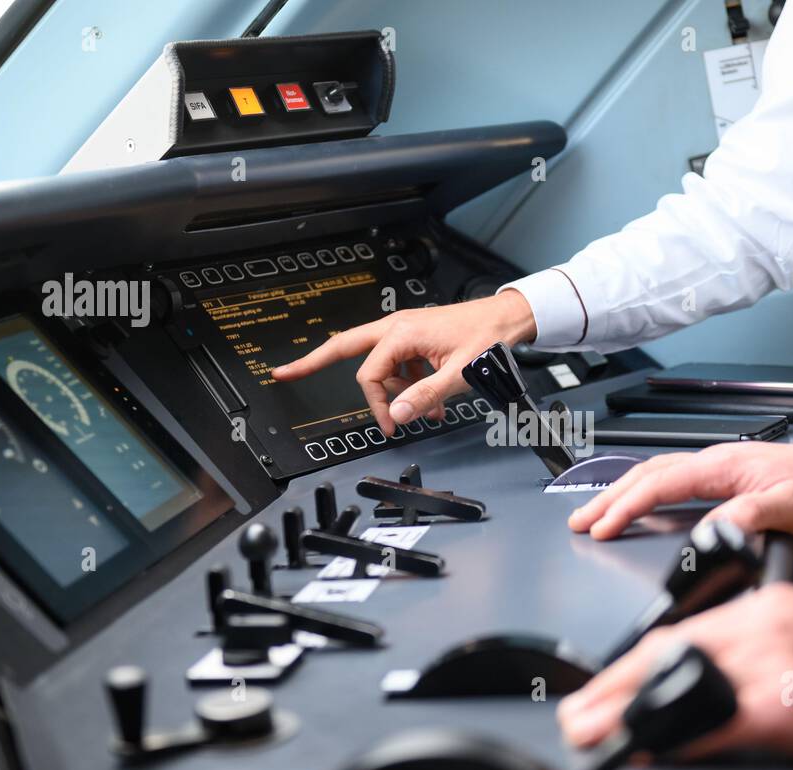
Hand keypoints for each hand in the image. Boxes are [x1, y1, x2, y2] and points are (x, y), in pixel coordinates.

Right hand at [272, 290, 537, 435]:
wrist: (508, 319)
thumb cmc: (487, 338)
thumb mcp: (459, 374)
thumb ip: (426, 397)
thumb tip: (397, 414)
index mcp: (401, 333)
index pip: (369, 376)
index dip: (378, 405)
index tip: (392, 425)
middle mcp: (396, 328)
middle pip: (345, 348)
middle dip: (314, 361)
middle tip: (284, 373)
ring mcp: (405, 332)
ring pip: (381, 366)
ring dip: (394, 392)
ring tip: (424, 413)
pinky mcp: (416, 340)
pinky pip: (401, 367)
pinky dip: (410, 386)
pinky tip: (433, 404)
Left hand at [557, 584, 792, 769]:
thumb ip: (758, 653)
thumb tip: (706, 687)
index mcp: (771, 605)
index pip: (683, 629)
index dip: (634, 661)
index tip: (604, 682)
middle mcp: (765, 624)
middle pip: (668, 651)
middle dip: (613, 685)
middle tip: (579, 711)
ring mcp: (773, 663)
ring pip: (678, 681)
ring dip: (627, 711)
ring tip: (594, 731)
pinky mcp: (785, 705)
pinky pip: (712, 721)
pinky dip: (672, 737)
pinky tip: (647, 748)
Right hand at [568, 438, 792, 539]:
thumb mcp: (791, 507)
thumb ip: (749, 516)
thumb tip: (709, 530)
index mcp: (722, 466)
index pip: (660, 485)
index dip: (626, 506)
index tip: (602, 527)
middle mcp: (713, 461)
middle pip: (645, 475)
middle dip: (607, 498)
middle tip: (579, 521)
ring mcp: (715, 467)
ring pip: (653, 475)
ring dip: (620, 494)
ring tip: (594, 514)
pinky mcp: (721, 477)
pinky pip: (668, 481)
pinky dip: (642, 492)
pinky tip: (635, 505)